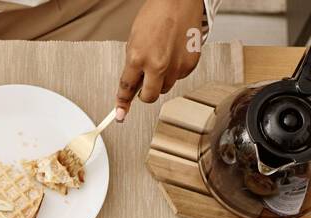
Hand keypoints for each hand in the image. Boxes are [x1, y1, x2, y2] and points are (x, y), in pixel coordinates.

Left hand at [117, 0, 205, 116]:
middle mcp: (157, 65)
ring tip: (162, 59)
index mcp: (138, 58)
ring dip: (161, 81)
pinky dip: (175, 71)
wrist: (179, 0)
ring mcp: (176, 66)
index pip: (126, 89)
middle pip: (149, 97)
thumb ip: (133, 64)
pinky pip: (180, 77)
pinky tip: (174, 54)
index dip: (122, 103)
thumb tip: (132, 84)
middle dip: (144, 94)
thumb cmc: (157, 14)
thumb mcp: (134, 40)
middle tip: (144, 85)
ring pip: (165, 88)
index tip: (120, 114)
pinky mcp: (191, 64)